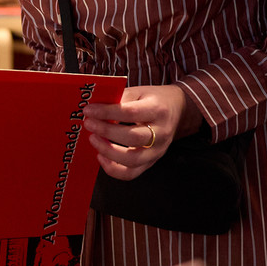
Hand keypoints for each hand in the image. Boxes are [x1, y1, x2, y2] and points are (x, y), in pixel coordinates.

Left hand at [84, 85, 203, 180]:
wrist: (177, 110)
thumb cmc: (154, 100)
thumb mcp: (140, 92)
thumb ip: (120, 98)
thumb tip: (96, 108)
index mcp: (158, 110)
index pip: (131, 113)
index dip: (107, 112)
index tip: (89, 110)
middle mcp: (161, 133)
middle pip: (133, 138)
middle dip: (106, 131)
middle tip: (89, 123)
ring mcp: (157, 151)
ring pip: (132, 159)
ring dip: (108, 151)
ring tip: (93, 139)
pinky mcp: (151, 162)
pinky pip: (131, 173)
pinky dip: (113, 168)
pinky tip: (101, 156)